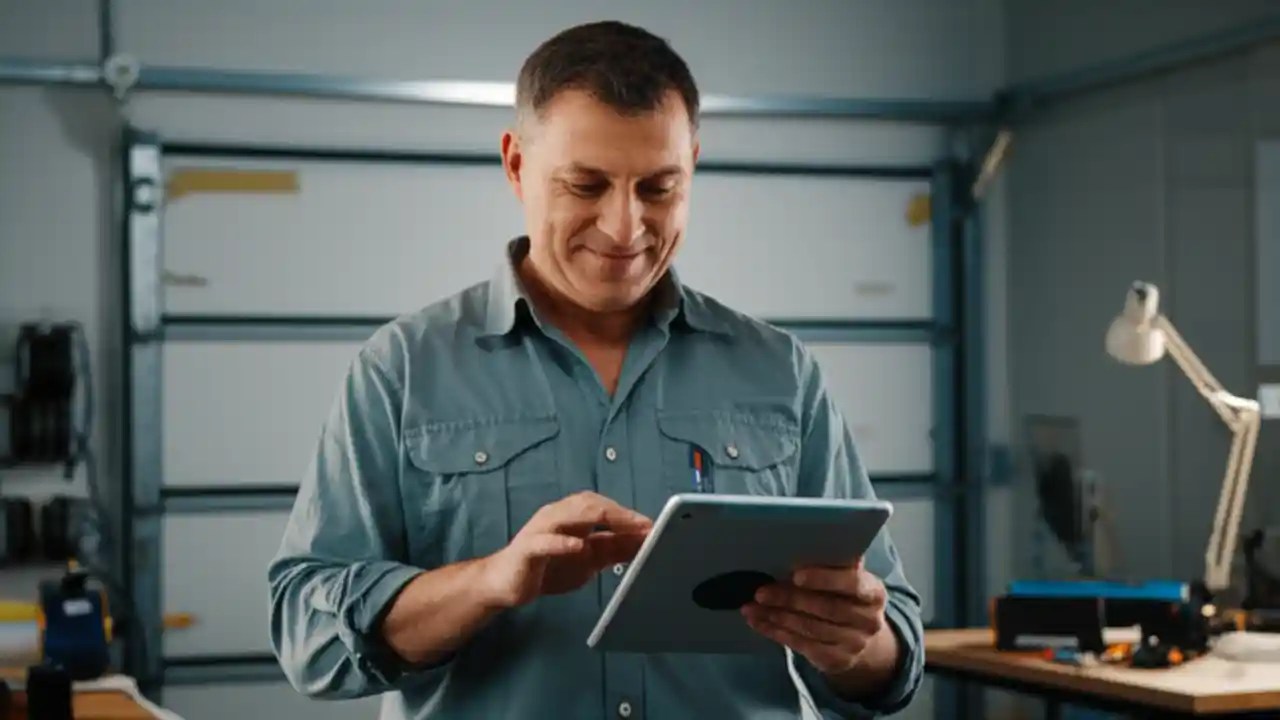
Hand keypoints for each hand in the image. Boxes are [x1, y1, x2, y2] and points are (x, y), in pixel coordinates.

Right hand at [481, 491, 651, 608]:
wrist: (505, 585)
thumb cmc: (547, 567)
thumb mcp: (588, 561)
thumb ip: (613, 550)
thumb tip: (645, 543)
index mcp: (572, 516)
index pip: (603, 506)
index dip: (628, 514)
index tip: (654, 527)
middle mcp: (556, 515)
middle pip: (590, 503)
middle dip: (619, 513)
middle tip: (643, 526)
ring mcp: (540, 529)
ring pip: (568, 513)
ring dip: (597, 518)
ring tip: (622, 526)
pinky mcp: (526, 548)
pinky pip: (544, 541)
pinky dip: (562, 542)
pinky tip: (578, 545)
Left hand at [741, 559, 888, 674]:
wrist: (860, 636)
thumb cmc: (844, 596)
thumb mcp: (846, 578)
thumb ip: (831, 565)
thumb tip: (792, 546)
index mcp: (873, 592)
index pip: (853, 583)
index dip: (824, 579)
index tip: (796, 575)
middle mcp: (868, 620)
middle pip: (825, 608)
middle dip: (789, 598)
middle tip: (761, 592)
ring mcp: (854, 643)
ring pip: (809, 628)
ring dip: (776, 616)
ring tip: (751, 606)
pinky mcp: (836, 660)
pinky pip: (800, 645)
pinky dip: (775, 632)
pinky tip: (757, 622)